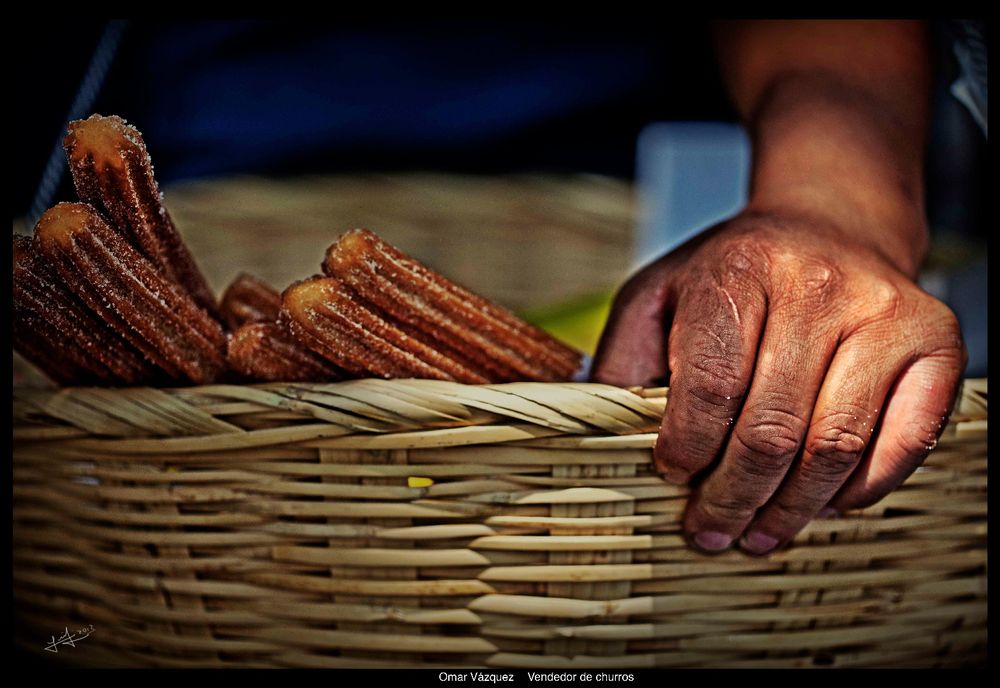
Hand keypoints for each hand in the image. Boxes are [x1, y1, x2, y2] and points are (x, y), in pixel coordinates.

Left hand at [592, 209, 964, 553]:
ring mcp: (884, 315)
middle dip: (732, 497)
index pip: (711, 385)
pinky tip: (824, 505)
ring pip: (835, 446)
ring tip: (760, 535)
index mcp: (738, 271)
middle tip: (710, 531)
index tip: (672, 476)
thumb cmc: (734, 274)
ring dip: (792, 509)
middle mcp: (817, 287)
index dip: (687, 447)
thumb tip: (596, 430)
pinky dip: (860, 490)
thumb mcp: (658, 294)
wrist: (828, 224)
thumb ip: (624, 357)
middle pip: (772, 428)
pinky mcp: (936, 343)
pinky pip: (904, 442)